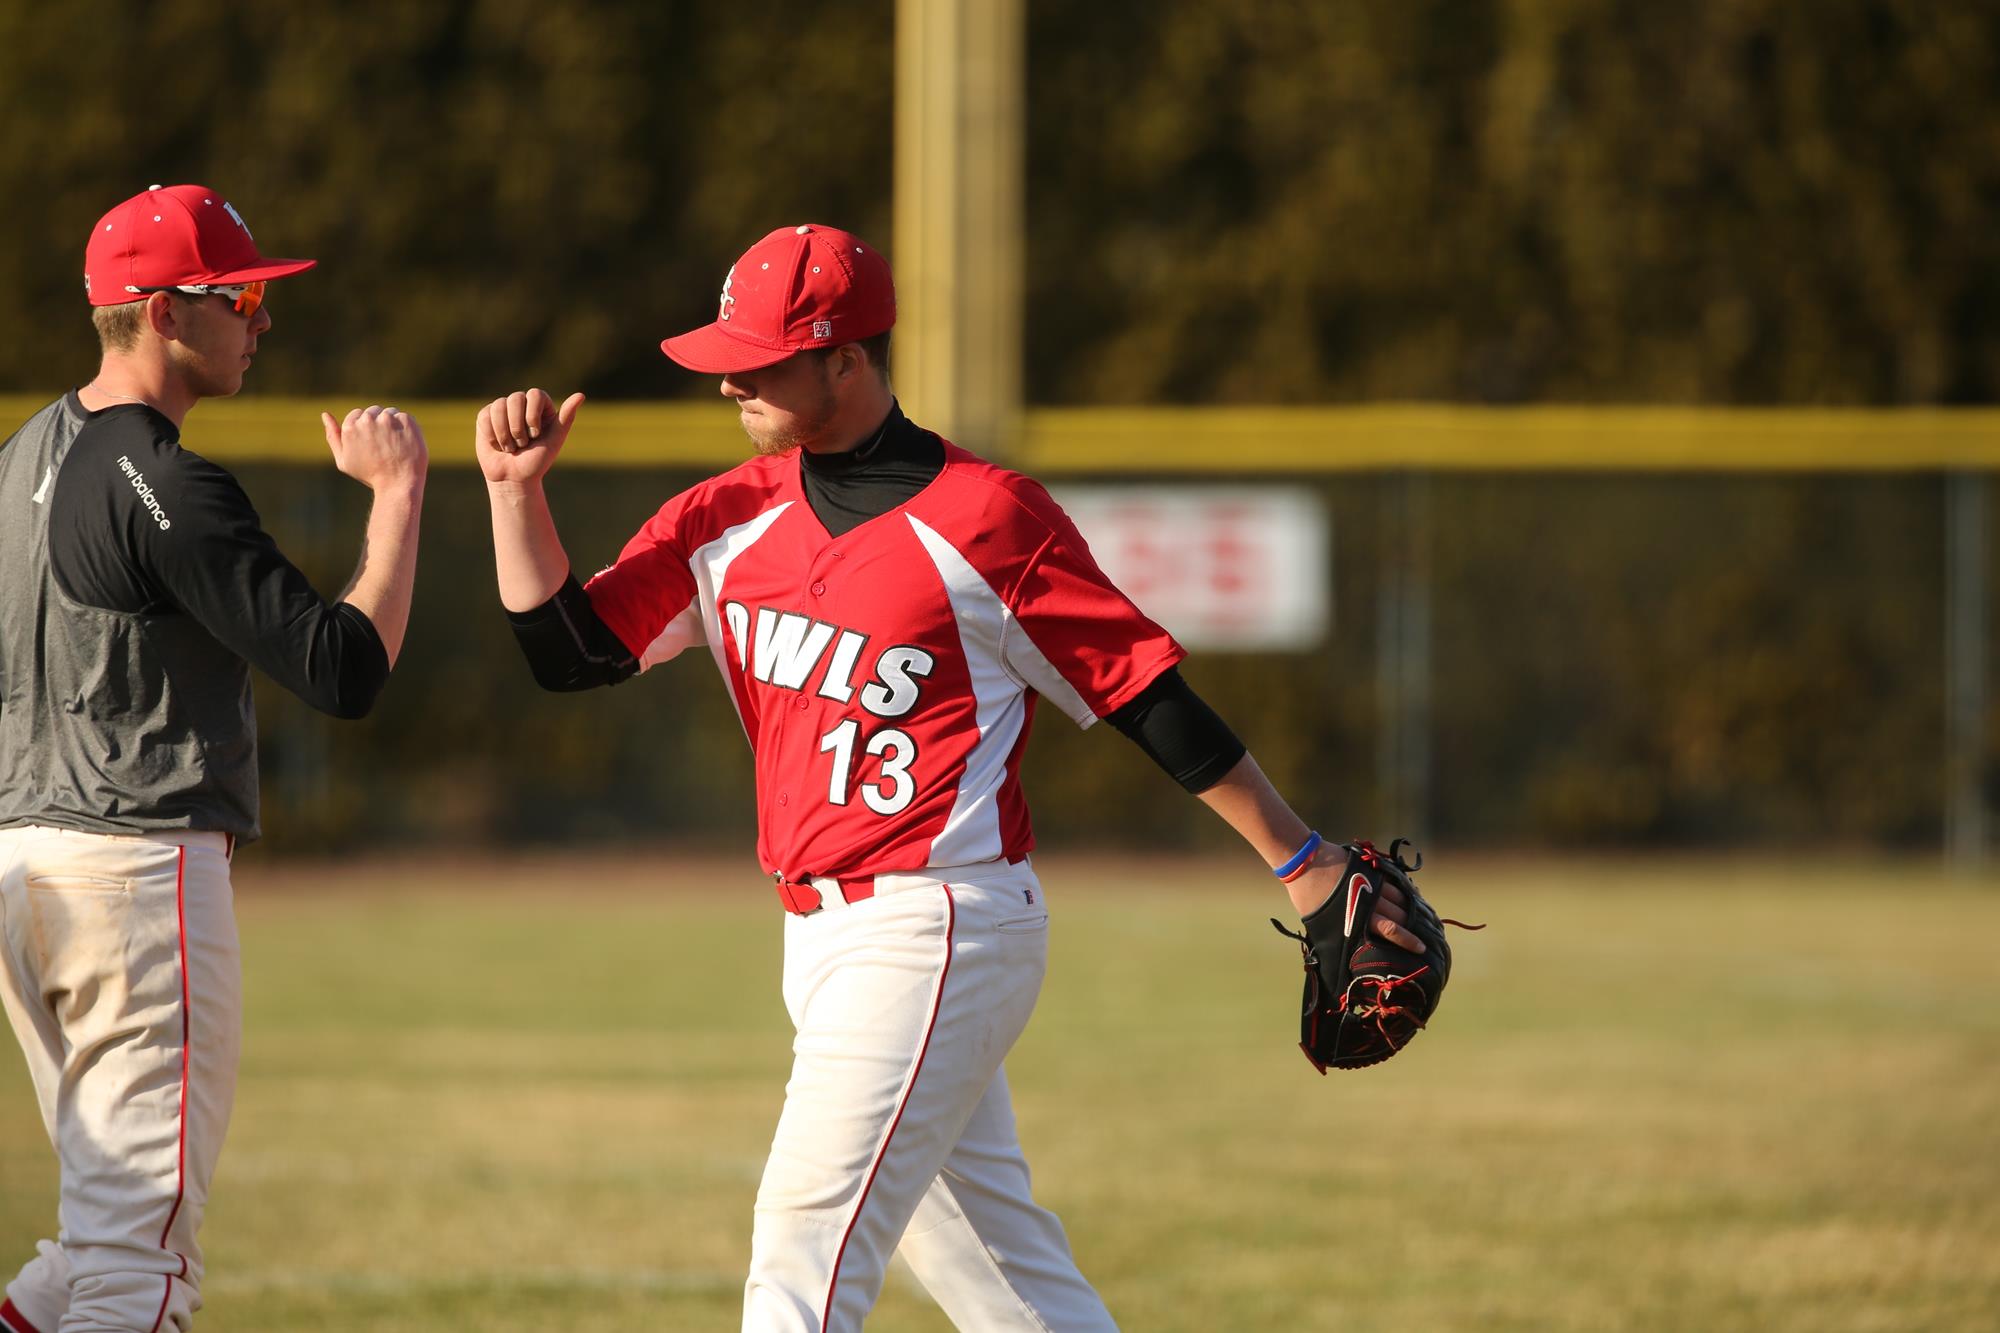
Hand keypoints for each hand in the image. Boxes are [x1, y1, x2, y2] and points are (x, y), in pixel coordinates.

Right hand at [322, 405, 427, 492]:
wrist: (398, 485)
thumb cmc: (370, 475)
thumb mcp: (344, 461)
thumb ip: (333, 437)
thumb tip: (325, 414)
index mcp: (349, 427)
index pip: (357, 414)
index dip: (366, 429)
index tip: (372, 444)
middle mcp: (367, 420)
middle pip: (374, 411)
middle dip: (379, 424)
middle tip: (384, 447)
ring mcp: (388, 420)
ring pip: (390, 412)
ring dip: (393, 424)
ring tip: (395, 446)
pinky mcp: (406, 421)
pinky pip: (405, 417)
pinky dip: (407, 428)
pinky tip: (405, 444)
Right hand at [475, 389, 584, 484]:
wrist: (513, 479)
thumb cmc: (537, 461)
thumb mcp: (555, 440)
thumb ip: (567, 417)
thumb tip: (581, 395)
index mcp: (540, 406)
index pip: (535, 394)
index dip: (533, 415)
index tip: (536, 435)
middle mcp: (521, 403)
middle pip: (515, 398)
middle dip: (518, 427)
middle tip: (523, 444)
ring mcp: (502, 409)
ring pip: (498, 406)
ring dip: (505, 433)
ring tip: (511, 448)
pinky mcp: (485, 417)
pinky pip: (485, 417)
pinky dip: (492, 435)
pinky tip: (498, 445)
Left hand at [1285, 845, 1426, 952]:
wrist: (1305, 861)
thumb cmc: (1308, 897)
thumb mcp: (1321, 924)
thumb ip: (1339, 935)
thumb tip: (1345, 951)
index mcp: (1359, 917)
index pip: (1392, 931)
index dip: (1409, 940)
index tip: (1421, 948)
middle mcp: (1371, 900)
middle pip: (1400, 915)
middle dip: (1414, 926)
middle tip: (1427, 935)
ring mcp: (1373, 882)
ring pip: (1400, 898)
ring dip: (1412, 908)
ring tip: (1424, 917)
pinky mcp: (1371, 869)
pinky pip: (1393, 882)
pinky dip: (1403, 890)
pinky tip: (1410, 895)